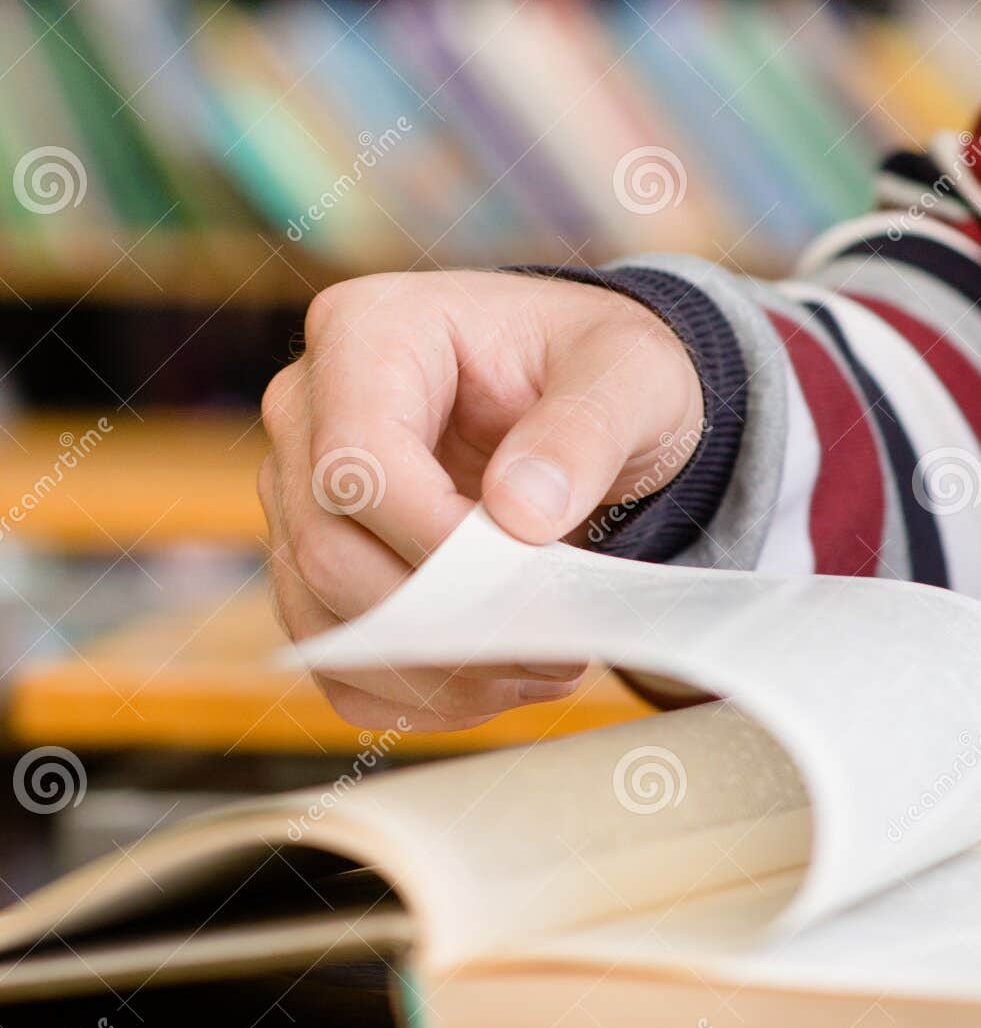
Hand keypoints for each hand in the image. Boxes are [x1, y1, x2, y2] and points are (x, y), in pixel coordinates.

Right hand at [258, 269, 703, 731]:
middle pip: (327, 551)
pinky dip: (421, 694)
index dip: (432, 539)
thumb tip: (522, 514)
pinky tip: (504, 682)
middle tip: (557, 647)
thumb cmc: (601, 369)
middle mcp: (309, 412)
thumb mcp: (630, 375)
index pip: (355, 461)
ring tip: (546, 668)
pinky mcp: (321, 568)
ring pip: (326, 620)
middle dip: (444, 623)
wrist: (590, 401)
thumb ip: (586, 431)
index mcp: (369, 333)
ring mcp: (302, 497)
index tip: (528, 577)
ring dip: (439, 673)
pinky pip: (343, 662)